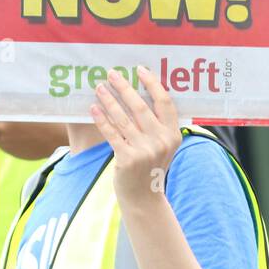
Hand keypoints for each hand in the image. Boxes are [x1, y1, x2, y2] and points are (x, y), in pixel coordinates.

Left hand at [90, 66, 181, 209]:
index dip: (152, 83)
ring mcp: (145, 150)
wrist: (143, 198)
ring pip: (123, 118)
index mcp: (174, 134)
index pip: (165, 102)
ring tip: (99, 87)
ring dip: (109, 100)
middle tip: (112, 73)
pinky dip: (102, 119)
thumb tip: (139, 94)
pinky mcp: (127, 159)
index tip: (140, 69)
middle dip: (124, 87)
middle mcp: (161, 141)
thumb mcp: (162, 146)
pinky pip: (112, 133)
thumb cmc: (150, 166)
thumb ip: (157, 125)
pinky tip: (94, 108)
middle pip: (141, 107)